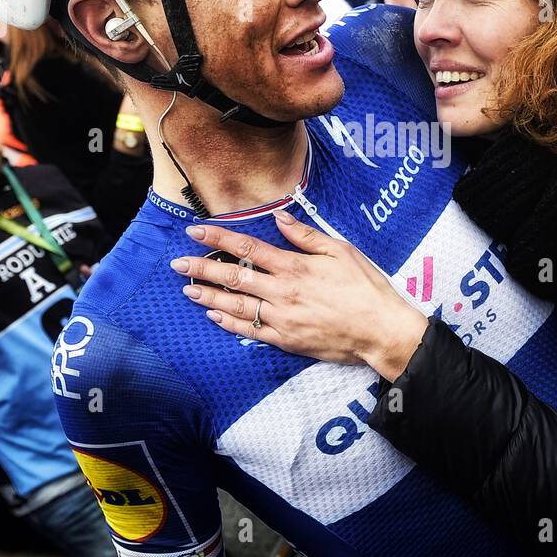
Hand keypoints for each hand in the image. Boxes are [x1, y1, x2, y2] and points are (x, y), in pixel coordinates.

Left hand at [170, 211, 428, 379]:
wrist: (380, 330)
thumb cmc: (365, 288)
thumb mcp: (341, 251)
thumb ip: (307, 236)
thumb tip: (281, 217)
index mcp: (294, 266)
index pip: (247, 248)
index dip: (218, 239)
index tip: (195, 232)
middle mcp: (282, 291)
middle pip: (233, 276)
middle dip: (202, 268)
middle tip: (177, 264)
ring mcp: (281, 318)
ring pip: (235, 305)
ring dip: (208, 295)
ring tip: (187, 289)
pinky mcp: (285, 339)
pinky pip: (249, 330)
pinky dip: (228, 322)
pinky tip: (213, 315)